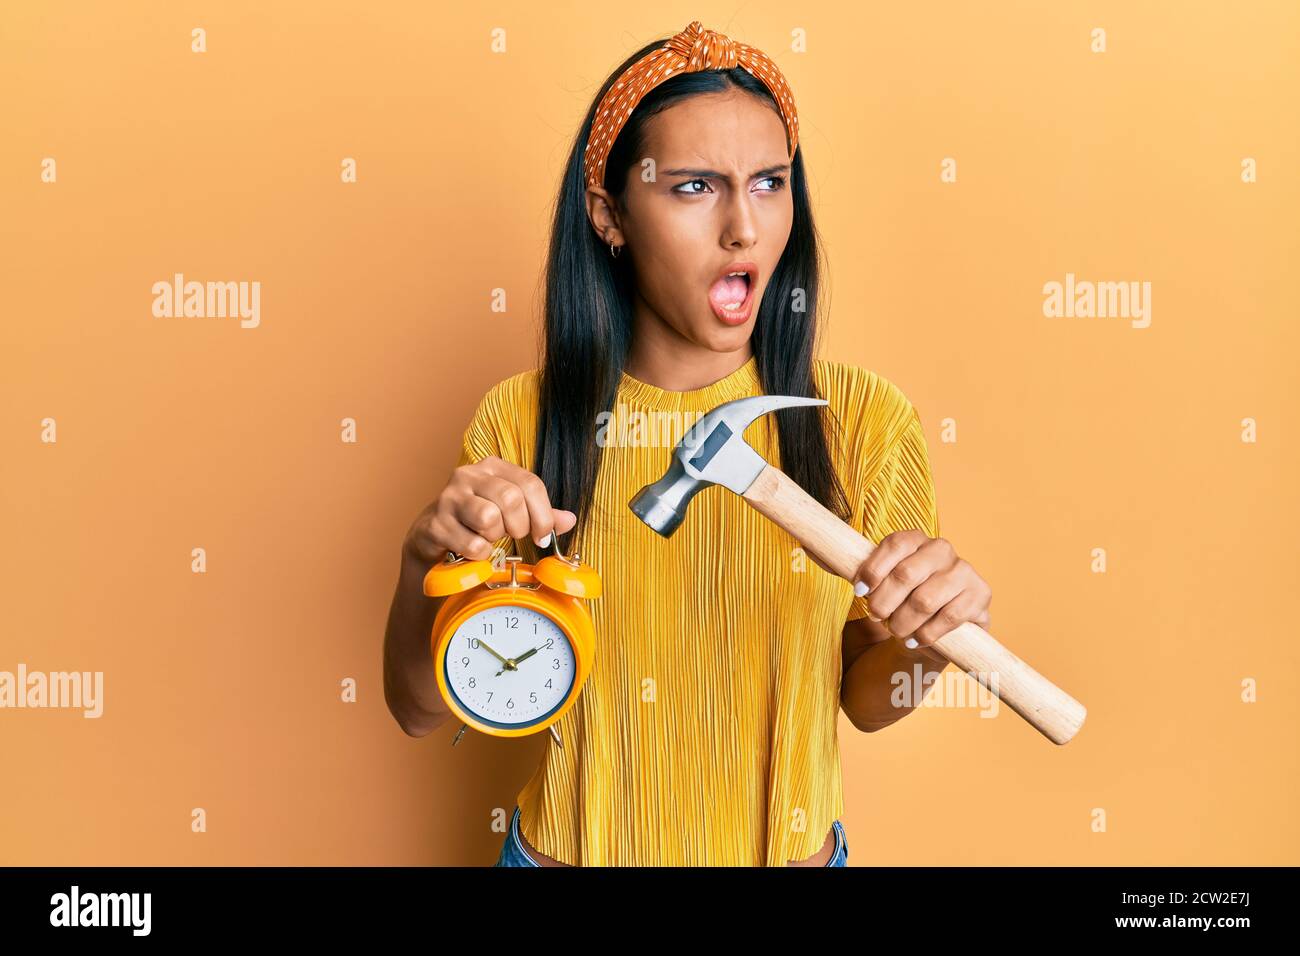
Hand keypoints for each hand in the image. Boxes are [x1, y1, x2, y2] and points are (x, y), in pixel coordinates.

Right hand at [403, 455, 577, 564]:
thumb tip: (570, 520)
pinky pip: (472, 544)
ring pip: (489, 518)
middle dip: (519, 526)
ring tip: (487, 538)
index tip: (543, 535)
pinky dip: (478, 554)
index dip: (543, 514)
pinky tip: (471, 549)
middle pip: (511, 499)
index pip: (530, 483)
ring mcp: (449, 498)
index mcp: (492, 466)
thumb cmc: (477, 520)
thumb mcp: (511, 512)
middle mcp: (468, 475)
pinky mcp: (436, 523)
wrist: (433, 536)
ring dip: (495, 538)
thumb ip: (541, 514)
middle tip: (511, 536)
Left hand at [852, 530, 990, 664]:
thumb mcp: (872, 582)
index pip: (894, 544)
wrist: (930, 631)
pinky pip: (948, 618)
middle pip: (906, 574)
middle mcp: (942, 549)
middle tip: (877, 617)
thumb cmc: (897, 602)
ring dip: (902, 622)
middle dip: (884, 602)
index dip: (873, 569)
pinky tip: (914, 639)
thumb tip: (810, 549)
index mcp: (915, 539)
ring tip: (896, 630)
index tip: (859, 591)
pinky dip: (925, 633)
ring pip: (925, 599)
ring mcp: (964, 572)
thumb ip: (845, 567)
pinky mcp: (980, 597)